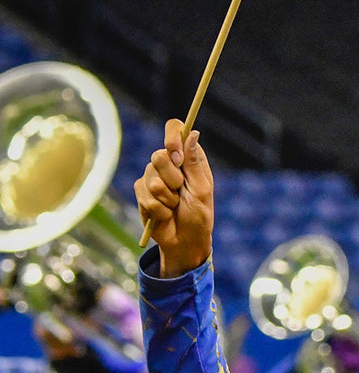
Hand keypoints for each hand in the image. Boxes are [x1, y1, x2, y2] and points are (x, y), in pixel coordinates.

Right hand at [134, 119, 214, 276]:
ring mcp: (153, 177)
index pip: (175, 130)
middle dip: (172, 179)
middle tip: (181, 193)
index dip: (172, 137)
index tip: (175, 154)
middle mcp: (170, 164)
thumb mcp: (201, 190)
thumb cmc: (199, 217)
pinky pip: (143, 193)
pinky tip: (165, 214)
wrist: (184, 242)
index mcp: (189, 159)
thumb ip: (194, 162)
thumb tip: (193, 133)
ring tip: (175, 207)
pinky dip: (158, 208)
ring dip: (167, 197)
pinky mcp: (142, 192)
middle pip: (158, 155)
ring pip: (151, 177)